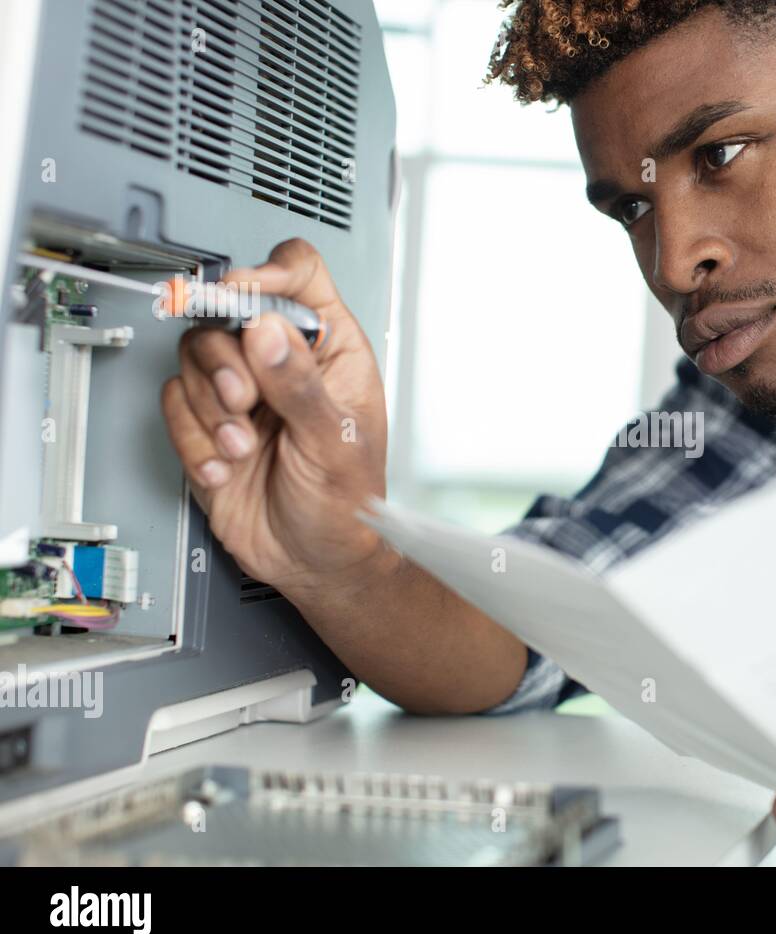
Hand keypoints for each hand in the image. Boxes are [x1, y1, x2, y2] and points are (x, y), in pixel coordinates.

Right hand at [160, 238, 391, 600]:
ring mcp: (244, 391)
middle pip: (227, 313)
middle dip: (227, 362)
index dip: (267, 274)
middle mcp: (284, 361)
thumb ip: (300, 384)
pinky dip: (193, 440)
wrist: (316, 564)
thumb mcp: (335, 443)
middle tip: (244, 403)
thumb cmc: (348, 506)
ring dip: (210, 408)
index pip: (299, 275)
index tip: (242, 298)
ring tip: (241, 448)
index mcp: (332, 350)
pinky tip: (225, 466)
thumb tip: (268, 329)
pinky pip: (174, 404)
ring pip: (194, 355)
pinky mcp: (208, 423)